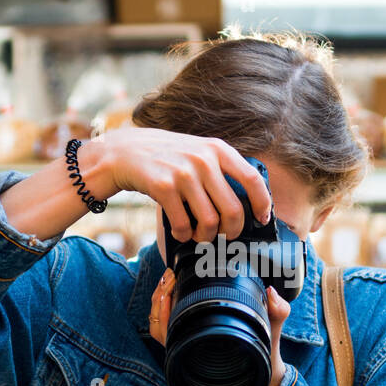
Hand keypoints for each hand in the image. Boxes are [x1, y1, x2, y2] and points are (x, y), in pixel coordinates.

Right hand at [83, 127, 272, 243]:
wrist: (123, 152)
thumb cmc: (166, 157)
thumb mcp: (198, 151)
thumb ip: (221, 169)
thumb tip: (247, 204)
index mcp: (218, 149)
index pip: (252, 179)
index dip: (262, 203)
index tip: (262, 219)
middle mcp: (204, 159)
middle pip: (234, 209)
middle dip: (232, 230)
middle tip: (225, 235)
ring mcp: (184, 173)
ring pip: (210, 221)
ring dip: (206, 236)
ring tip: (198, 234)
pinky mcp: (163, 187)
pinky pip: (183, 225)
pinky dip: (184, 235)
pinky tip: (180, 231)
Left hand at [149, 272, 289, 385]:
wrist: (264, 373)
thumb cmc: (263, 354)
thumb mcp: (272, 331)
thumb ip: (277, 312)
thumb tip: (272, 293)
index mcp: (199, 352)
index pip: (167, 332)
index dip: (163, 309)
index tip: (171, 286)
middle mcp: (188, 351)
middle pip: (158, 326)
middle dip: (159, 298)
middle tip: (171, 275)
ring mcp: (186, 345)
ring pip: (158, 326)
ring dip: (158, 301)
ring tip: (169, 278)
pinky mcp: (188, 339)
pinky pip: (166, 327)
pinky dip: (163, 309)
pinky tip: (172, 291)